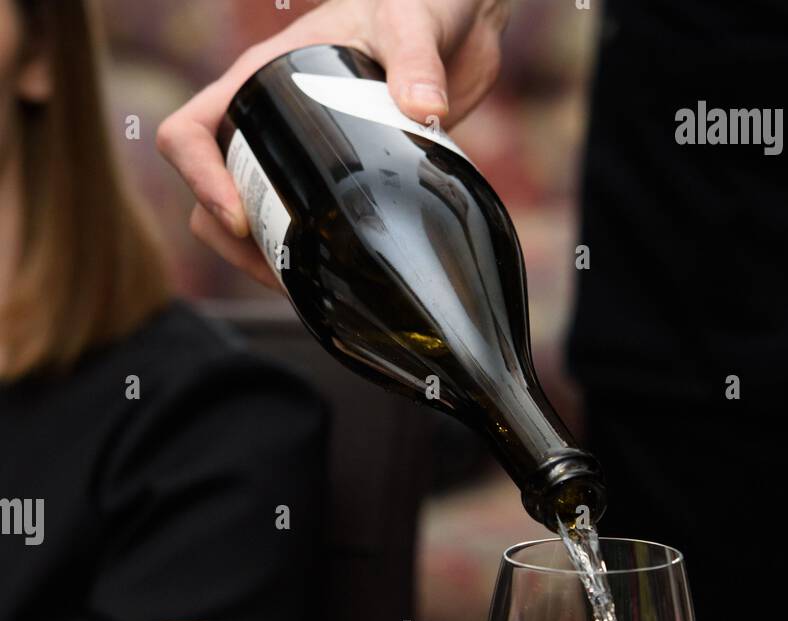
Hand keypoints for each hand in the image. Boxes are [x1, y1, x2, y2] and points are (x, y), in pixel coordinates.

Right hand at [157, 0, 509, 286]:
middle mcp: (268, 120)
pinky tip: (331, 281)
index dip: (199, 180)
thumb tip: (423, 109)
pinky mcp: (330, 181)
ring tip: (309, 286)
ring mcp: (296, 155)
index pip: (189, 131)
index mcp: (261, 78)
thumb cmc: (421, 3)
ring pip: (248, 221)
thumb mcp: (411, 21)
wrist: (458, 26)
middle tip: (287, 271)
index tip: (239, 218)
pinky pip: (293, 229)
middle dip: (234, 243)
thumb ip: (416, 57)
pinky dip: (301, 262)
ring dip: (263, 262)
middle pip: (209, 194)